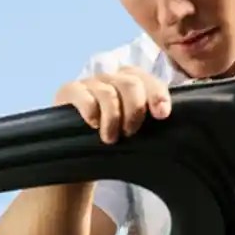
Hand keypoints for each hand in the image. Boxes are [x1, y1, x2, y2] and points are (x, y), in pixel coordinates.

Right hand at [53, 66, 171, 143]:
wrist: (77, 156)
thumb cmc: (111, 142)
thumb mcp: (134, 130)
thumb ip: (149, 119)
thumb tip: (166, 117)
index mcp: (131, 83)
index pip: (148, 80)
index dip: (157, 95)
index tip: (161, 115)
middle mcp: (111, 78)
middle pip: (130, 83)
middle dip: (135, 109)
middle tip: (131, 132)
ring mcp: (89, 83)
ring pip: (108, 92)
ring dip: (113, 118)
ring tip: (110, 139)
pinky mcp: (68, 91)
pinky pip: (83, 95)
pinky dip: (91, 111)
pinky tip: (93, 125)